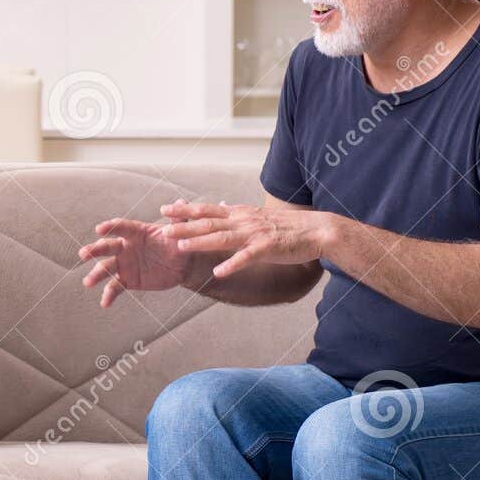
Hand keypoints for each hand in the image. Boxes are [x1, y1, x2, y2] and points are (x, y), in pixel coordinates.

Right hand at [77, 217, 193, 308]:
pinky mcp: (127, 280)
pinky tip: (104, 303)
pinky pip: (115, 287)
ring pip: (106, 268)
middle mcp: (125, 247)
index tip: (99, 229)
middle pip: (107, 247)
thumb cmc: (177, 245)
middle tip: (83, 254)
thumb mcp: (179, 234)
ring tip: (88, 282)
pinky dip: (109, 295)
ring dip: (96, 274)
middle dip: (94, 250)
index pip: (120, 227)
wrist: (181, 266)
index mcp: (136, 232)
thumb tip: (181, 200)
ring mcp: (124, 264)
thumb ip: (178, 220)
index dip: (110, 227)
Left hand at [159, 199, 334, 278]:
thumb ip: (239, 215)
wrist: (316, 229)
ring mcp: (255, 235)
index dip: (185, 210)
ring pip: (223, 237)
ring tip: (181, 246)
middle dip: (184, 225)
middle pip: (209, 222)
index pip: (208, 210)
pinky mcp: (267, 249)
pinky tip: (218, 272)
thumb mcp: (258, 217)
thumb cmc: (287, 227)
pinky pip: (246, 258)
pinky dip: (232, 264)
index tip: (165, 209)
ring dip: (201, 242)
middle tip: (163, 229)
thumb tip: (223, 207)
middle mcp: (244, 221)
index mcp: (241, 214)